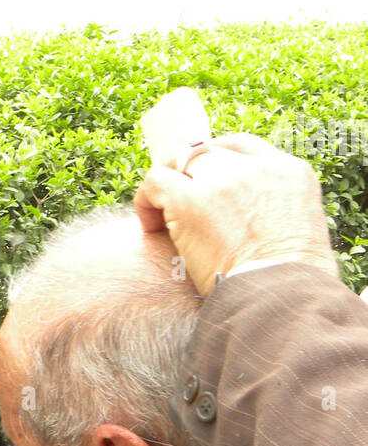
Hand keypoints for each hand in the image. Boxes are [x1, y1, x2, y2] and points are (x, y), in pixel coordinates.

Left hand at [133, 133, 338, 295]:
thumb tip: (250, 225)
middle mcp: (256, 168)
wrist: (282, 297)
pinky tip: (150, 227)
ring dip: (168, 187)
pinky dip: (146, 201)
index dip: (216, 160)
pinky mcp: (190, 200)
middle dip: (189, 175)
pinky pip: (155, 182)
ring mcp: (223, 180)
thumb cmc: (291, 285)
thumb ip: (277, 215)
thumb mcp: (300, 234)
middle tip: (177, 204)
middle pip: (208, 153)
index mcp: (290, 172)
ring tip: (161, 219)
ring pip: (181, 163)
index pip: (242, 147)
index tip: (202, 181)